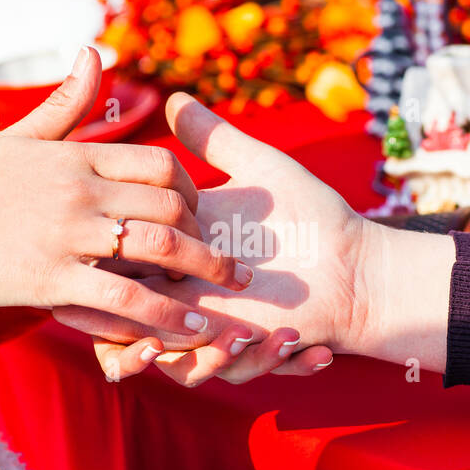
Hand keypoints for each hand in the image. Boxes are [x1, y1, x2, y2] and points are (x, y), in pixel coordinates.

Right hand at [0, 51, 252, 335]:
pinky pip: (124, 298)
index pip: (158, 163)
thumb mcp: (17, 135)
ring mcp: (68, 235)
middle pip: (169, 205)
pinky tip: (191, 329)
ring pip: (157, 249)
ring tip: (229, 291)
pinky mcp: (53, 280)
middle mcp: (80, 191)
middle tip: (224, 255)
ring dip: (202, 272)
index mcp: (76, 157)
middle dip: (205, 232)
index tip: (199, 210)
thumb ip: (66, 102)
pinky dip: (164, 314)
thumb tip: (95, 53)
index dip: (190, 188)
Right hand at [54, 93, 453, 381]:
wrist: (358, 258)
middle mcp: (190, 297)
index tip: (130, 267)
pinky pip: (241, 373)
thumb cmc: (310, 214)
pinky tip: (298, 342)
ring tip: (249, 334)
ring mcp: (220, 330)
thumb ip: (214, 141)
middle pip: (137, 332)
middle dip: (139, 343)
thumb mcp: (260, 170)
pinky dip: (266, 362)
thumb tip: (173, 96)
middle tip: (165, 330)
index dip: (112, 280)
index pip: (126, 272)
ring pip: (186, 365)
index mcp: (178, 253)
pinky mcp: (254, 352)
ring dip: (212, 358)